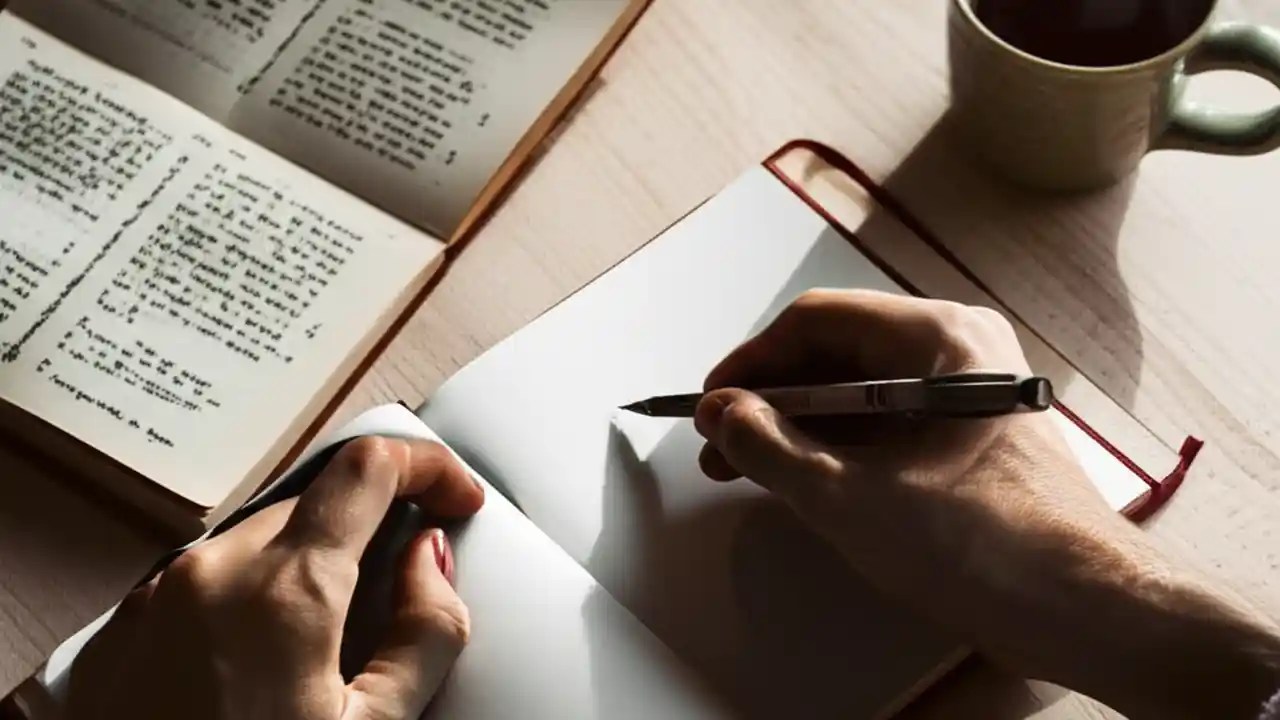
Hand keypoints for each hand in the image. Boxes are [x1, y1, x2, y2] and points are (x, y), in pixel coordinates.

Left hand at [67, 437, 484, 719]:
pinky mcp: (122, 627)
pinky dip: (247, 597)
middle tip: (400, 588)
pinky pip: (205, 580)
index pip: (368, 467)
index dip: (427, 468)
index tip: (453, 496)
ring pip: (259, 540)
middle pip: (316, 504)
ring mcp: (157, 597)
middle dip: (369, 530)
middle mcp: (212, 573)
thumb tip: (429, 562)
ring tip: (320, 650)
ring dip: (307, 565)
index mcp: (286, 591)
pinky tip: (256, 667)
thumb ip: (425, 634)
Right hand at [695, 289, 1279, 719]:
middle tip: (721, 439)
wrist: (1089, 612)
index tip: (711, 403)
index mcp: (942, 338)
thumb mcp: (851, 498)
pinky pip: (890, 422)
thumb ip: (771, 448)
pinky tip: (804, 478)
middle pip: (840, 352)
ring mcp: (970, 393)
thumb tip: (722, 414)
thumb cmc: (990, 548)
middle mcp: (960, 351)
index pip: (819, 321)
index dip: (753, 363)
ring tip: (748, 466)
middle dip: (772, 398)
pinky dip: (841, 445)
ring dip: (801, 425)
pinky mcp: (973, 436)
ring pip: (862, 391)